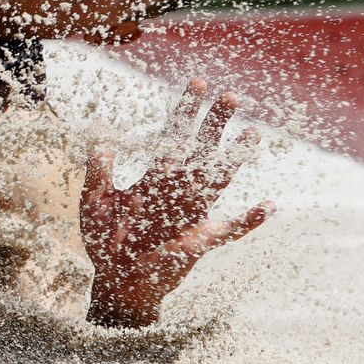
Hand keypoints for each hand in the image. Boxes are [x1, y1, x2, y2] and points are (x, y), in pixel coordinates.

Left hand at [81, 81, 272, 328]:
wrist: (115, 281)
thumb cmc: (105, 240)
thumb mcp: (95, 202)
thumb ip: (99, 169)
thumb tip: (100, 132)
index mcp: (155, 180)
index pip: (175, 137)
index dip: (186, 111)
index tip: (199, 83)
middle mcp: (177, 192)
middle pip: (201, 151)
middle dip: (215, 124)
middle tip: (231, 95)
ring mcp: (192, 215)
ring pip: (217, 181)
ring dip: (233, 159)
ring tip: (252, 134)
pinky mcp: (200, 241)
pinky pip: (229, 231)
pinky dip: (248, 221)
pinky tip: (268, 206)